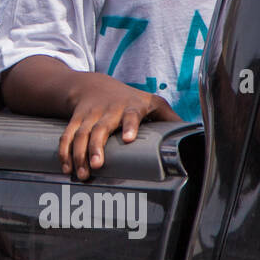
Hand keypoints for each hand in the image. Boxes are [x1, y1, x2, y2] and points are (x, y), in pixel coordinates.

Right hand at [59, 75, 179, 180]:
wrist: (93, 85)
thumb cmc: (130, 100)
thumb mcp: (153, 103)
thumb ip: (170, 119)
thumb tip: (195, 135)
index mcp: (131, 107)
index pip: (131, 114)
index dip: (129, 125)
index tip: (128, 139)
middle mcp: (108, 111)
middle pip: (100, 128)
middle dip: (96, 147)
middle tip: (96, 166)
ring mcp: (90, 115)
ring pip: (81, 134)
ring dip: (78, 154)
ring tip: (82, 174)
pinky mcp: (75, 120)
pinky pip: (67, 136)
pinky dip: (64, 152)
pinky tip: (67, 167)